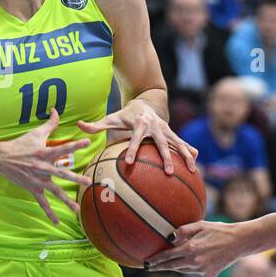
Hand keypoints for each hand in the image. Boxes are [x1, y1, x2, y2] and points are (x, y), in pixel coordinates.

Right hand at [0, 108, 90, 224]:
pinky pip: (43, 203)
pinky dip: (50, 213)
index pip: (63, 148)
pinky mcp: (33, 188)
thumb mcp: (35, 133)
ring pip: (55, 192)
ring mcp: (38, 180)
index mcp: (45, 152)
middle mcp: (43, 167)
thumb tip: (56, 110)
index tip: (87, 141)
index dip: (75, 144)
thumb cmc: (20, 144)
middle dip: (75, 178)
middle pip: (62, 173)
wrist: (2, 159)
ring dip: (66, 201)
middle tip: (87, 182)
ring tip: (77, 209)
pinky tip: (58, 222)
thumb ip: (50, 124)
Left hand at [77, 100, 197, 174]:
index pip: (136, 139)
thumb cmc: (126, 116)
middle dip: (166, 158)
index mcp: (140, 125)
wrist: (146, 103)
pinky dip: (191, 153)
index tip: (130, 162)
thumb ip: (96, 125)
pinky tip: (197, 166)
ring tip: (192, 170)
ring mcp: (167, 131)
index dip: (133, 149)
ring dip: (185, 157)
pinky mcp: (173, 134)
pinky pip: (184, 144)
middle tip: (168, 173)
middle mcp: (156, 128)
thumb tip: (78, 126)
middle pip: (162, 144)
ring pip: (178, 144)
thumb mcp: (112, 118)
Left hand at [145, 219, 250, 276]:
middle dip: (160, 267)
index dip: (155, 261)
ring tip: (167, 262)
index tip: (145, 263)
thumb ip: (182, 230)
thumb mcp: (200, 225)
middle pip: (172, 267)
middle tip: (149, 267)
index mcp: (191, 249)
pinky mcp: (209, 275)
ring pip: (183, 270)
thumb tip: (168, 237)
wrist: (240, 242)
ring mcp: (203, 270)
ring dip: (176, 266)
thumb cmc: (219, 230)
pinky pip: (195, 271)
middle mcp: (196, 262)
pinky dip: (191, 266)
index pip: (168, 257)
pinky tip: (196, 259)